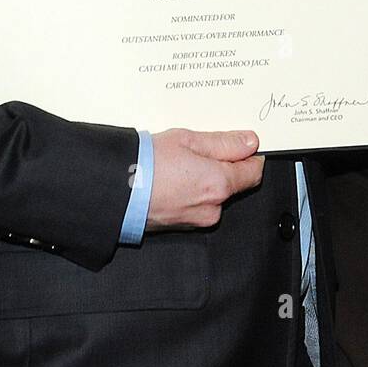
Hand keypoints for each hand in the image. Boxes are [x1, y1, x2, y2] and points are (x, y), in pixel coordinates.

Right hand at [145, 128, 264, 230]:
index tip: (243, 146)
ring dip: (203, 179)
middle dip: (221, 166)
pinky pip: (196, 206)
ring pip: (212, 195)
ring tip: (179, 163)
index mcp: (219, 184)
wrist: (113, 191)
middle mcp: (212, 208)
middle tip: (198, 150)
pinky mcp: (182, 226)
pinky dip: (189, 192)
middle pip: (232, 183)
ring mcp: (196, 220)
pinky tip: (172, 179)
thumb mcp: (187, 140)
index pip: (254, 172)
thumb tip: (249, 143)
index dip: (250, 156)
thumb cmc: (145, 165)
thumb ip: (223, 143)